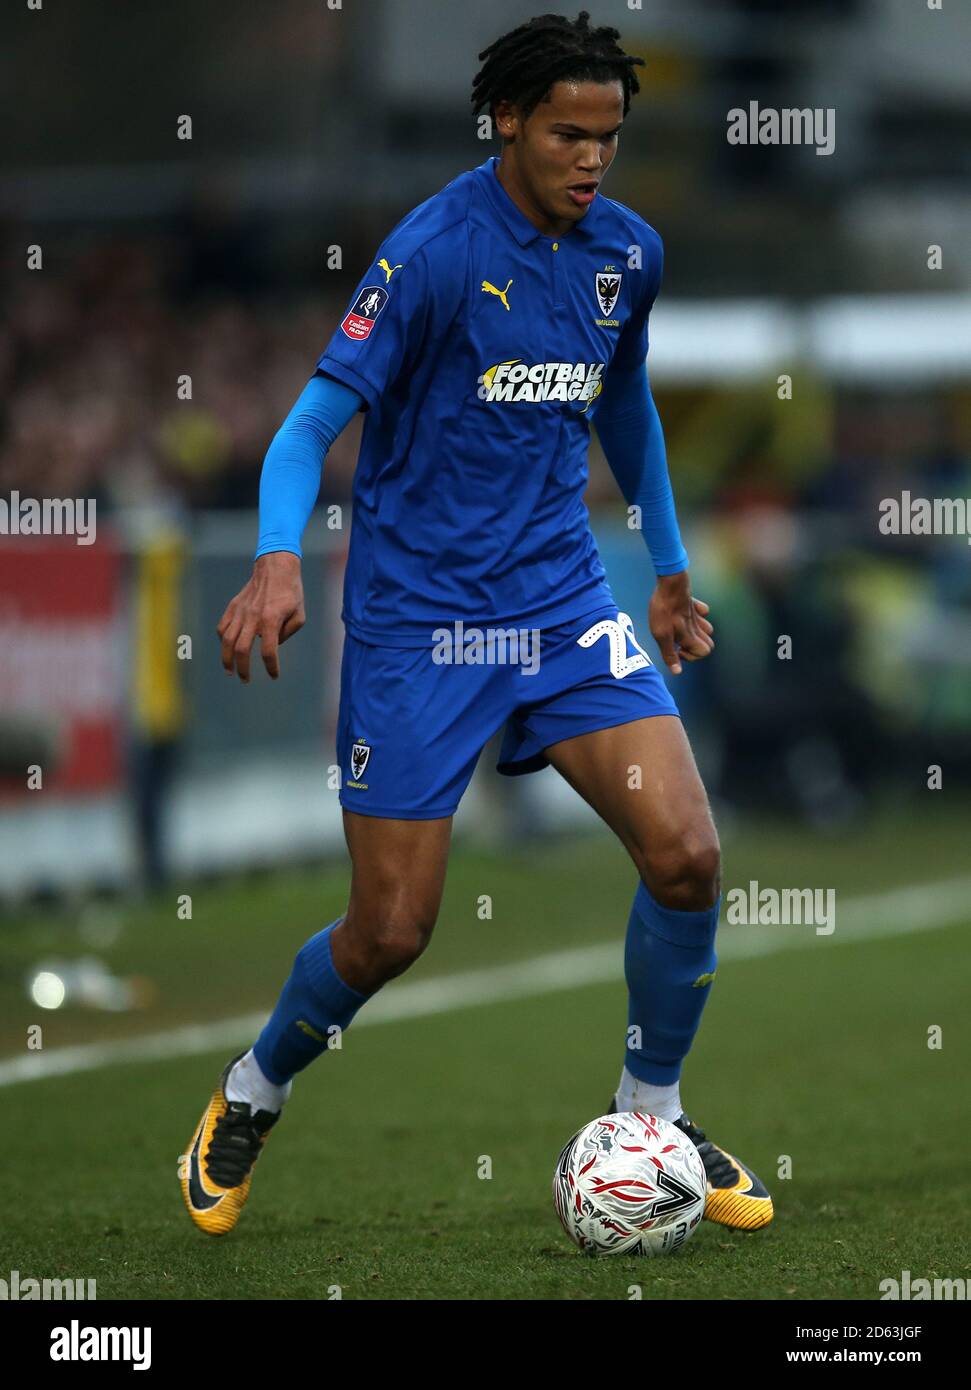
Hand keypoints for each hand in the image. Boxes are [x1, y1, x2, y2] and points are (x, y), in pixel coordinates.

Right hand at [217, 552, 305, 681]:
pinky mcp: (233, 606)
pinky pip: (222, 627)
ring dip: (227, 659)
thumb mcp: (299, 615)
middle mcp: (253, 616)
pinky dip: (223, 641)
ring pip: (227, 641)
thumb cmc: (291, 592)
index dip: (271, 667)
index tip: (274, 675)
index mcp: (272, 619)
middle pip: (242, 649)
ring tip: (230, 671)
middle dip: (243, 669)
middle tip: (245, 679)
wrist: (276, 567)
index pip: (268, 651)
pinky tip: (228, 649)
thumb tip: (272, 645)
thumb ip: (287, 634)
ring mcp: (240, 611)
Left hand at [648, 571, 713, 675]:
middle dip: (696, 647)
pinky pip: (703, 612)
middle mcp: (697, 628)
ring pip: (707, 629)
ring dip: (697, 633)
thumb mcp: (661, 636)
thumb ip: (669, 654)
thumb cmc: (664, 611)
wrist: (669, 585)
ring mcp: (697, 616)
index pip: (704, 653)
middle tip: (680, 643)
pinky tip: (686, 614)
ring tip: (681, 630)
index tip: (677, 649)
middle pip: (709, 644)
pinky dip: (698, 615)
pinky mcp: (694, 604)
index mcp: (690, 636)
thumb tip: (677, 672)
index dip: (691, 656)